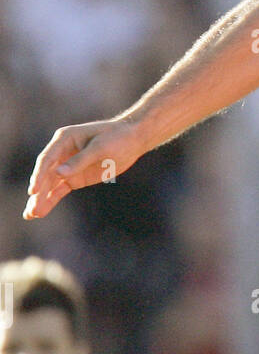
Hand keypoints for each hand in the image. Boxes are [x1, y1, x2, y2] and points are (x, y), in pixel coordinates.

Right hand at [24, 118, 145, 219]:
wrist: (132, 140)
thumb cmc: (117, 138)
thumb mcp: (100, 148)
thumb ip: (80, 161)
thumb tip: (58, 174)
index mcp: (64, 139)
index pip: (47, 159)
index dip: (38, 175)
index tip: (34, 191)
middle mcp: (61, 152)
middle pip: (45, 174)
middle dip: (38, 193)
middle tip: (31, 210)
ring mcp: (67, 166)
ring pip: (50, 184)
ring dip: (41, 199)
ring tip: (31, 215)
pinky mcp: (75, 177)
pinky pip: (59, 190)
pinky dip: (50, 200)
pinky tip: (41, 212)